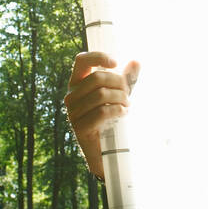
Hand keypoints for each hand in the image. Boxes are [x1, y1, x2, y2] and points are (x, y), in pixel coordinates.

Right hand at [64, 51, 139, 181]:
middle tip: (128, 96)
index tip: (116, 64)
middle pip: (97, 78)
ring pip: (101, 94)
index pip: (82, 60)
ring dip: (120, 99)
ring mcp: (73, 113)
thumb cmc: (112, 119)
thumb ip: (126, 79)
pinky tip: (123, 114)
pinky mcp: (80, 128)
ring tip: (127, 107)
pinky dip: (117, 111)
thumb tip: (136, 61)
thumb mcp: (119, 96)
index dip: (98, 57)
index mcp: (77, 84)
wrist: (107, 151)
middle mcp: (71, 96)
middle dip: (119, 84)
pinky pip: (101, 112)